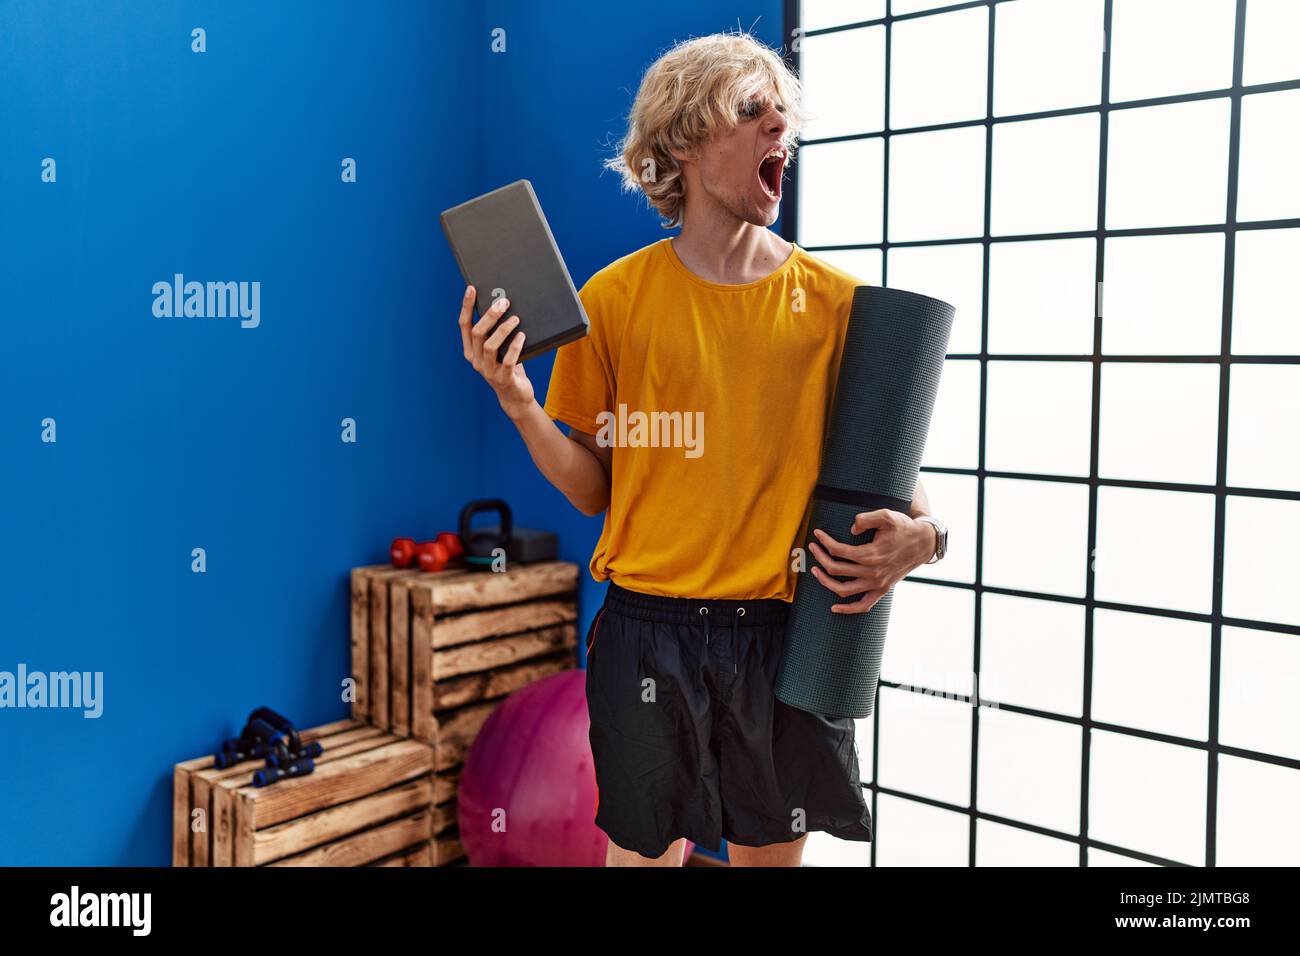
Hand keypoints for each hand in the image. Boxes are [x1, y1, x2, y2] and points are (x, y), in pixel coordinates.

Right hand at [459, 285, 533, 416]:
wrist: (516, 397)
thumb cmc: (508, 367)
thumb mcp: (500, 349)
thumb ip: (497, 334)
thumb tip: (504, 306)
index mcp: (471, 351)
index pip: (464, 326)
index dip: (467, 307)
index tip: (471, 289)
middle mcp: (476, 361)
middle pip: (477, 333)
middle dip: (490, 315)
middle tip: (503, 302)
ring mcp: (489, 371)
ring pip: (490, 346)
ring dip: (503, 330)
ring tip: (516, 319)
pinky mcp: (504, 379)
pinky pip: (508, 360)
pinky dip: (515, 346)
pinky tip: (522, 336)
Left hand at [806, 509, 937, 613]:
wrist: (923, 543)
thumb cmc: (903, 528)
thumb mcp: (887, 516)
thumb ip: (866, 519)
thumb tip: (851, 529)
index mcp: (871, 554)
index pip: (838, 551)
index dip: (824, 542)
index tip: (817, 533)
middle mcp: (872, 572)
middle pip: (836, 569)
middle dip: (820, 557)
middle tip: (812, 547)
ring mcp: (877, 584)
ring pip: (843, 590)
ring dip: (825, 582)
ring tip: (815, 570)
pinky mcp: (882, 590)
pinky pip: (862, 606)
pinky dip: (847, 609)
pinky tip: (834, 607)